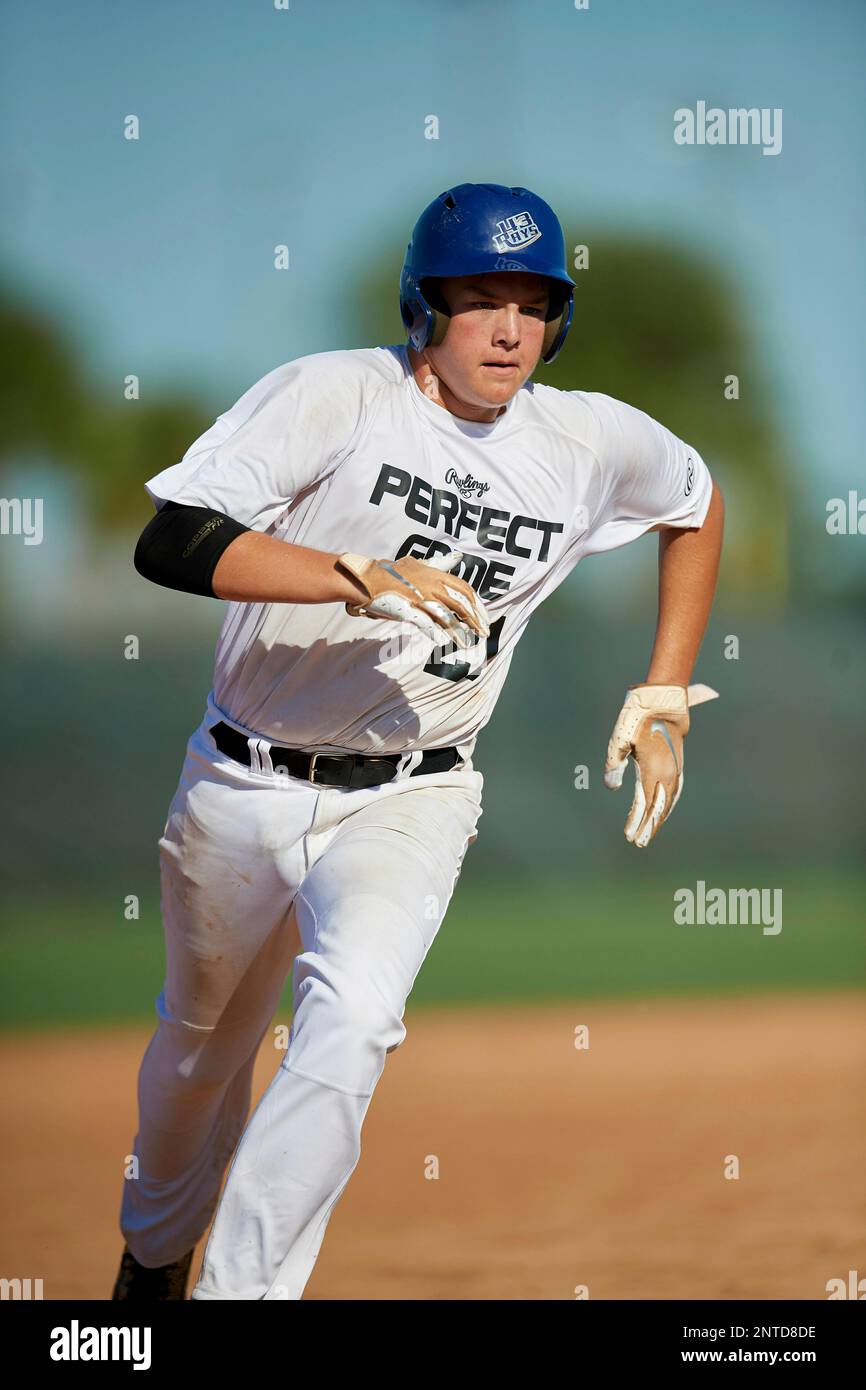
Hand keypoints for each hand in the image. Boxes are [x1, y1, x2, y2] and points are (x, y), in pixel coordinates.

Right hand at [336, 549, 490, 650]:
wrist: (367, 579)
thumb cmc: (393, 572)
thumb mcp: (418, 564)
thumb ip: (439, 563)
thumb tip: (457, 556)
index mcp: (435, 574)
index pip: (465, 590)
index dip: (477, 605)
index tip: (484, 617)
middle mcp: (430, 585)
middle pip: (461, 604)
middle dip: (475, 620)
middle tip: (484, 633)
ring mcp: (419, 598)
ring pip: (447, 616)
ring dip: (460, 632)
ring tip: (468, 643)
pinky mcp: (407, 610)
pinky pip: (426, 624)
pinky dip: (437, 634)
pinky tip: (445, 643)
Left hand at [603, 683, 717, 847]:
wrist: (666, 701)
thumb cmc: (639, 717)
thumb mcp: (620, 738)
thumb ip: (615, 764)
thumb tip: (612, 788)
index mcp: (653, 769)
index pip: (645, 803)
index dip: (637, 821)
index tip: (630, 836)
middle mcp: (667, 772)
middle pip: (659, 807)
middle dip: (649, 826)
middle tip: (638, 843)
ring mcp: (675, 769)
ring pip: (668, 801)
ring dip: (659, 818)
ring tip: (650, 832)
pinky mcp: (677, 764)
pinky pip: (674, 791)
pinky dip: (668, 805)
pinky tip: (664, 811)